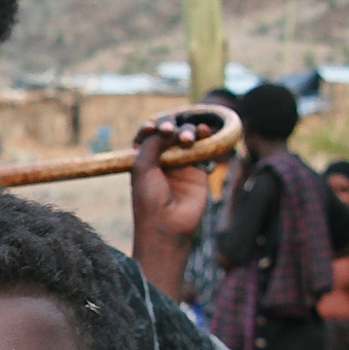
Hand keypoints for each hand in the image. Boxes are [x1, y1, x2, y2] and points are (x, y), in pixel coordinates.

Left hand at [130, 115, 215, 240]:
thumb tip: (171, 128)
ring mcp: (181, 164)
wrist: (168, 224)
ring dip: (189, 130)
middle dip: (171, 126)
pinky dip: (206, 137)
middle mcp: (162, 158)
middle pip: (170, 131)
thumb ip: (154, 142)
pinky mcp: (199, 170)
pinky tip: (205, 132)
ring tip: (189, 139)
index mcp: (144, 158)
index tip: (153, 128)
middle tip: (171, 132)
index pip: (149, 133)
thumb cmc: (149, 197)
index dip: (152, 125)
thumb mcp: (143, 167)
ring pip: (188, 136)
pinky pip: (204, 148)